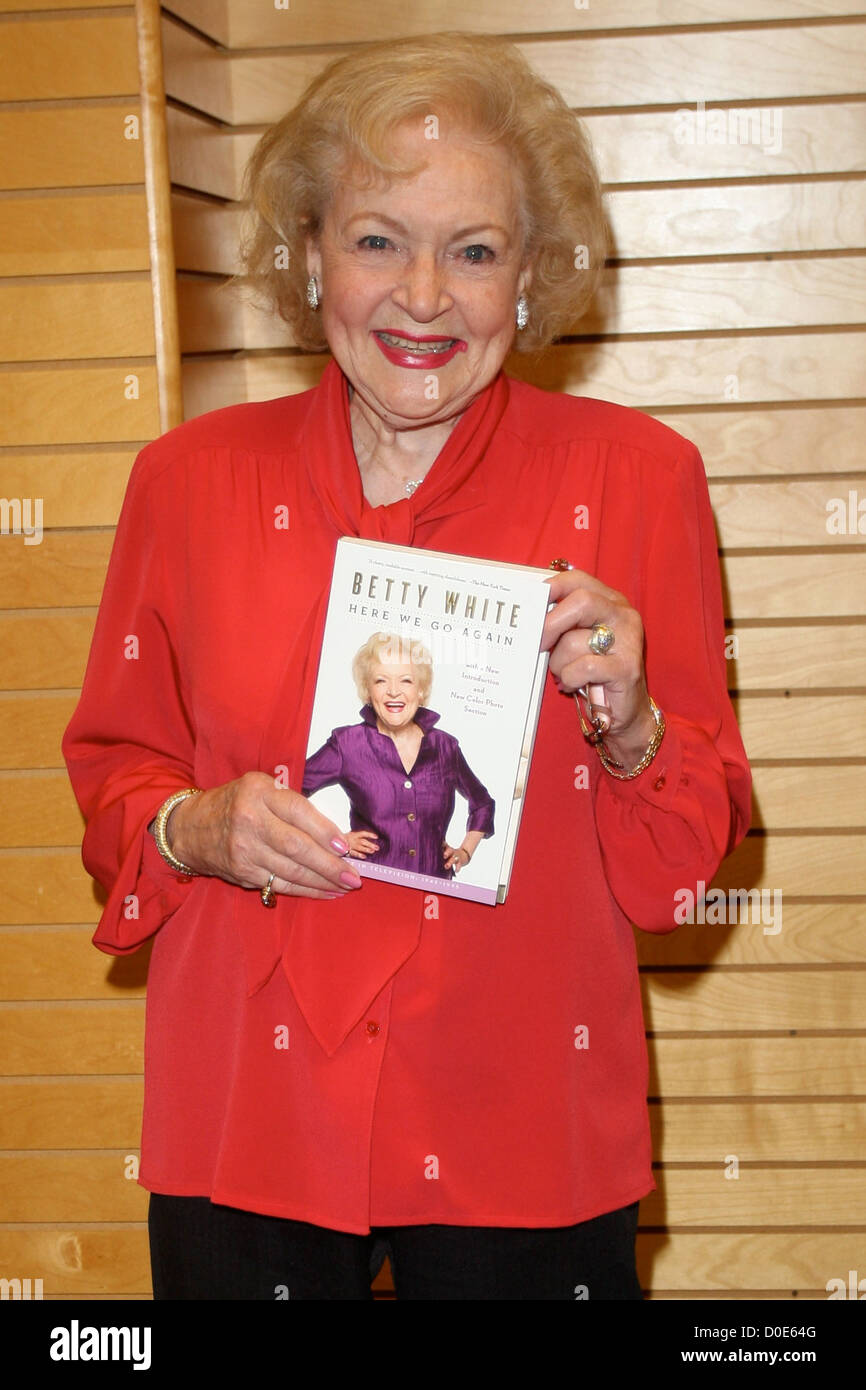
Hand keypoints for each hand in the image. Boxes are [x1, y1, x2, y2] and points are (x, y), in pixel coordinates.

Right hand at [165, 771, 361, 898]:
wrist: (190, 827)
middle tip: (354, 876)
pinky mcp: (242, 872)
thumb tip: (333, 833)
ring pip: (290, 870)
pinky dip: (305, 890)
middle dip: (329, 864)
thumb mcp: (259, 787)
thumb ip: (291, 804)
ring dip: (322, 881)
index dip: (324, 830)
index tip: (345, 846)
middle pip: (296, 846)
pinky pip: (279, 883)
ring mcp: (244, 849)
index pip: (298, 811)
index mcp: (258, 792)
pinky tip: (324, 892)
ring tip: (344, 886)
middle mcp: (249, 820)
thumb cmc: (235, 803)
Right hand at [345, 830, 379, 858]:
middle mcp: (351, 839)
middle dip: (370, 844)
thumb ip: (358, 838)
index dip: (370, 835)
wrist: (332, 842)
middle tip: (377, 848)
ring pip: (359, 847)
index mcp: (353, 834)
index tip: (376, 837)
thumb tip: (371, 840)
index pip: (363, 833)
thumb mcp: (350, 836)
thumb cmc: (344, 840)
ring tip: (372, 851)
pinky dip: (359, 854)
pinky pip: (353, 853)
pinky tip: (364, 856)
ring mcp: (348, 845)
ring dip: (366, 849)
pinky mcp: (345, 851)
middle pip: (362, 841)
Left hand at [443, 843, 469, 872]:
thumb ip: (443, 848)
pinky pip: (458, 866)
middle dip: (447, 853)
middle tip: (444, 856)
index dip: (443, 845)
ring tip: (446, 866)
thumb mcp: (448, 849)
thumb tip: (439, 844)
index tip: (441, 844)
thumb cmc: (452, 853)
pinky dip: (457, 868)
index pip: (445, 845)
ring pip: (453, 860)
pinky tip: (456, 871)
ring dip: (450, 863)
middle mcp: (453, 852)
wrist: (464, 855)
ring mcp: (456, 858)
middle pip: (450, 851)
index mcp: (449, 849)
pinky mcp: (460, 863)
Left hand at [542, 569, 655, 765]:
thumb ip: (564, 622)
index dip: (553, 586)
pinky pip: (583, 667)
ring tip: (563, 674)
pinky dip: (570, 679)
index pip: (579, 580)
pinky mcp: (626, 668)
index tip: (533, 601)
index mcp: (611, 602)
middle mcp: (623, 616)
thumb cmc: (595, 673)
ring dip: (559, 663)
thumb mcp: (580, 640)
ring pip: (574, 641)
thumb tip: (530, 615)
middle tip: (539, 644)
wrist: (626, 712)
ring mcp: (628, 641)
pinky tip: (572, 685)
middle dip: (551, 624)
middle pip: (581, 601)